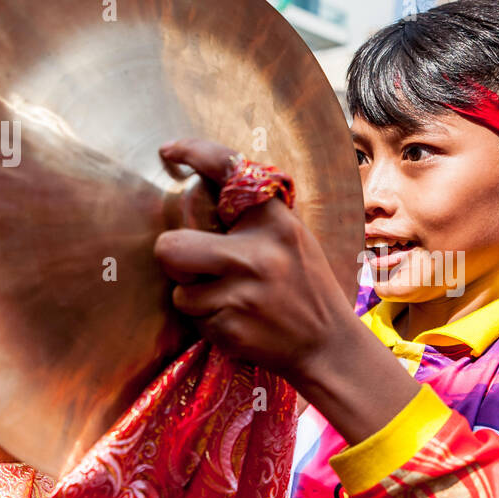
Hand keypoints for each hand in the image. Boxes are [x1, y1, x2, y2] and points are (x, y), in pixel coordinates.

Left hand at [152, 139, 354, 382]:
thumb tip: (197, 196)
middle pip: (171, 247)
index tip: (170, 151)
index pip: (227, 169)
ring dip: (197, 297)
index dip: (193, 151)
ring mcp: (242, 294)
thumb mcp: (293, 238)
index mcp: (275, 223)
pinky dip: (209, 322)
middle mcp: (257, 254)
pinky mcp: (231, 328)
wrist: (328, 346)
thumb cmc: (306, 286)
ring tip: (232, 299)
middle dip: (176, 259)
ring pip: (179, 291)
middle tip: (198, 266)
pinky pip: (194, 319)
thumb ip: (252, 218)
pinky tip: (238, 321)